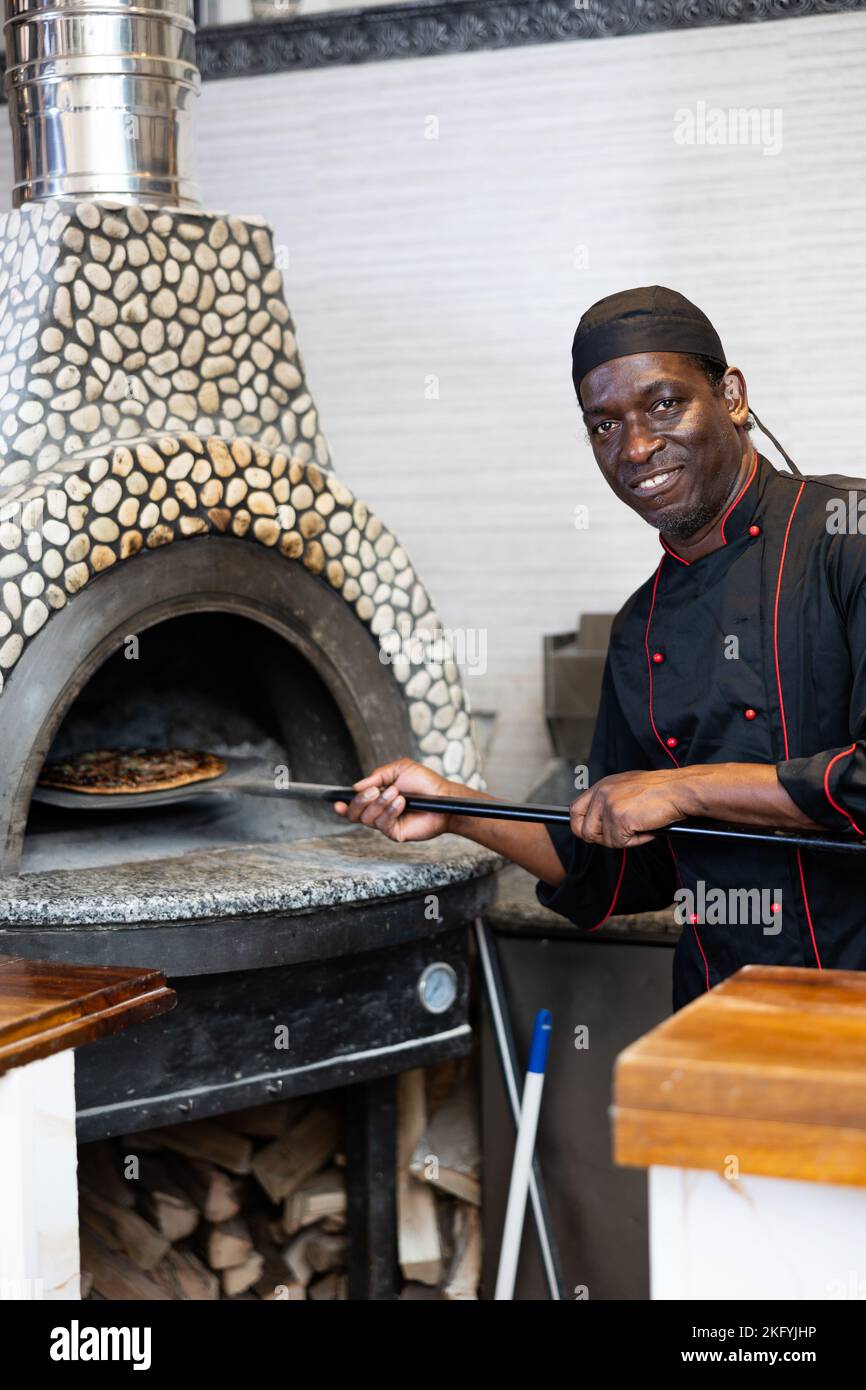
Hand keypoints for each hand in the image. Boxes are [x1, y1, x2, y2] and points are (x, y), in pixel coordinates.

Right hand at [334, 757, 453, 842]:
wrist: (443, 797)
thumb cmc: (424, 782)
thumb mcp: (399, 769)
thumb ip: (377, 776)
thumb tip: (357, 786)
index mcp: (376, 797)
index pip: (353, 805)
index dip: (343, 805)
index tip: (337, 802)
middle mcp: (378, 811)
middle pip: (354, 814)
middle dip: (361, 801)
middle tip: (375, 791)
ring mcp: (386, 823)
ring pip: (367, 818)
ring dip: (380, 803)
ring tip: (397, 794)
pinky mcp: (395, 833)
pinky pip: (382, 824)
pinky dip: (390, 811)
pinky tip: (401, 803)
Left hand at [570, 769, 690, 847]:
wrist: (679, 789)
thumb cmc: (660, 790)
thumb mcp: (627, 788)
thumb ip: (609, 801)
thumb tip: (598, 823)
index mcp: (602, 786)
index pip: (575, 811)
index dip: (582, 827)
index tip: (594, 835)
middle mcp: (602, 793)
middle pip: (584, 830)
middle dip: (602, 839)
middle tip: (622, 836)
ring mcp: (609, 805)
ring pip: (605, 840)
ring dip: (624, 840)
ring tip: (641, 826)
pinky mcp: (619, 818)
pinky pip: (621, 842)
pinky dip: (636, 841)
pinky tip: (647, 828)